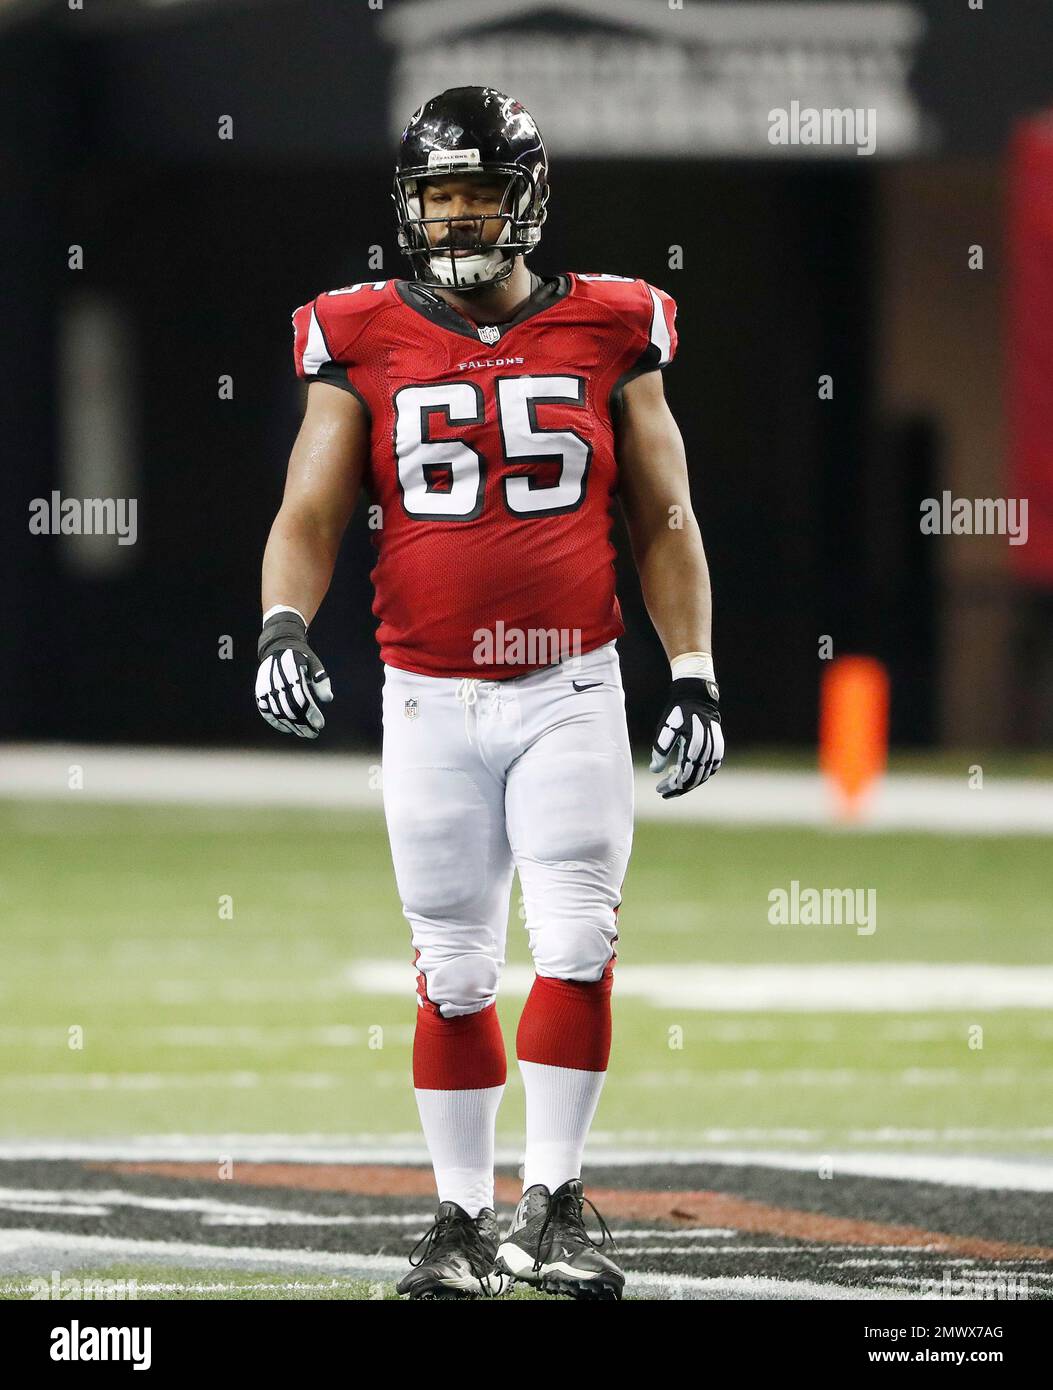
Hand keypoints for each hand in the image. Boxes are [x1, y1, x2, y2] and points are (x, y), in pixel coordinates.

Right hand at [255, 608, 332, 738]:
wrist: (278, 647)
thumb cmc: (301, 658)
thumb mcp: (314, 664)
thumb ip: (321, 681)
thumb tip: (328, 699)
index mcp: (291, 672)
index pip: (302, 699)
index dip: (311, 714)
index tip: (320, 724)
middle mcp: (276, 681)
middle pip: (290, 709)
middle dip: (303, 724)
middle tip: (314, 733)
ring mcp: (266, 688)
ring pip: (279, 713)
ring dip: (292, 726)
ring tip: (304, 733)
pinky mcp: (260, 693)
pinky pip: (266, 712)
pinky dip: (276, 723)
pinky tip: (288, 730)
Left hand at [649, 677, 722, 795]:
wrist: (697, 698)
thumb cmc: (678, 713)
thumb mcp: (665, 729)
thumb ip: (660, 750)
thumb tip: (655, 770)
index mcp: (695, 747)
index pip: (684, 776)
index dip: (672, 786)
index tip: (659, 790)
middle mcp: (708, 751)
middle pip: (694, 780)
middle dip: (678, 788)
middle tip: (663, 792)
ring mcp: (715, 751)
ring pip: (703, 776)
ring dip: (688, 783)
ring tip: (673, 785)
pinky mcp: (718, 748)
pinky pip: (711, 768)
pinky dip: (700, 775)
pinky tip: (687, 775)